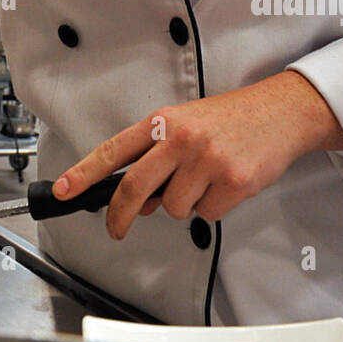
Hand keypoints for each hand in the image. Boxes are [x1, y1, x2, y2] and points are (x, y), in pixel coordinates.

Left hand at [52, 73, 342, 239]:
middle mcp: (181, 138)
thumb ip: (156, 158)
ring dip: (186, 204)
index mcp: (163, 121)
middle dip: (120, 215)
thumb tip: (137, 202)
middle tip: (116, 228)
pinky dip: (215, 207)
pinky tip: (227, 183)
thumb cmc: (228, 120)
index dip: (84, 173)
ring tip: (206, 178)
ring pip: (175, 208)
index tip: (63, 191)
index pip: (114, 150)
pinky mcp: (233, 181)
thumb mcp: (184, 125)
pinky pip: (208, 214)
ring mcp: (207, 160)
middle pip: (135, 188)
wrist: (278, 112)